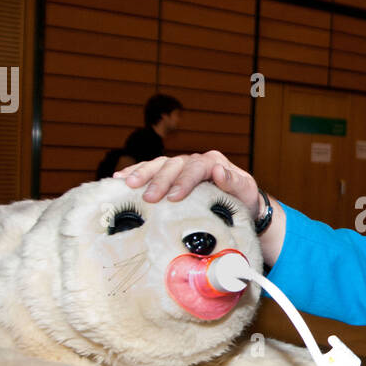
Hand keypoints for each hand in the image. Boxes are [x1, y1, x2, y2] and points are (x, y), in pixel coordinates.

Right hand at [115, 150, 254, 205]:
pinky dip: (135, 172)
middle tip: (148, 197)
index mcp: (214, 162)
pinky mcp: (171, 175)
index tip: (174, 197)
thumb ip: (234, 182)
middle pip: (174, 164)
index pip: (197, 167)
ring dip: (142, 173)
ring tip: (127, 184)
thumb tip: (218, 171)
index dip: (184, 181)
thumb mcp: (246, 192)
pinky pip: (151, 170)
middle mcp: (195, 160)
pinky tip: (119, 179)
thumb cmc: (244, 200)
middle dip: (159, 179)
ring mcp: (181, 166)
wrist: (241, 204)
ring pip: (159, 164)